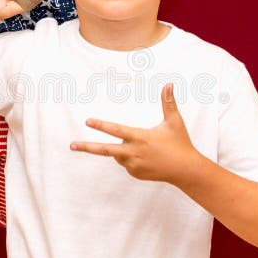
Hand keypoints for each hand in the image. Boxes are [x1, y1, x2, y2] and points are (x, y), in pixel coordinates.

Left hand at [70, 83, 198, 183]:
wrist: (186, 170)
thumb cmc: (180, 143)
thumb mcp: (174, 121)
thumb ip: (168, 102)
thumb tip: (169, 84)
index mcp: (140, 138)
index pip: (117, 130)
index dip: (101, 125)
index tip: (87, 121)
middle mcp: (134, 153)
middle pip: (105, 150)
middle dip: (87, 147)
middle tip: (71, 145)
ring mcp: (134, 165)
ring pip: (118, 155)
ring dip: (124, 149)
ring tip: (147, 148)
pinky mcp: (136, 174)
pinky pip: (127, 163)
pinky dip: (131, 158)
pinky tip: (148, 158)